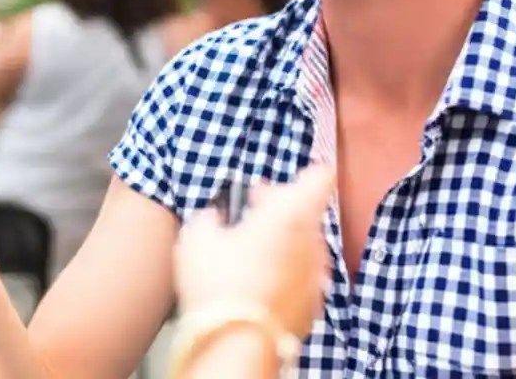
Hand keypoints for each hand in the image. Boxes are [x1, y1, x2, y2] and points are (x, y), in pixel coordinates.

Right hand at [175, 166, 334, 336]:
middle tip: (251, 215)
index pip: (319, 178)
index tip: (291, 178)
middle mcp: (311, 242)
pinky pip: (301, 279)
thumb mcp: (196, 239)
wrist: (236, 342)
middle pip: (306, 213)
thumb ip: (209, 218)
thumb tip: (212, 218)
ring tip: (249, 255)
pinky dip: (285, 277)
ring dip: (283, 245)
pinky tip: (258, 285)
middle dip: (280, 211)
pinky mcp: (312, 305)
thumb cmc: (218, 286)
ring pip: (305, 247)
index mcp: (289, 215)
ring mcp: (315, 275)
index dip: (306, 173)